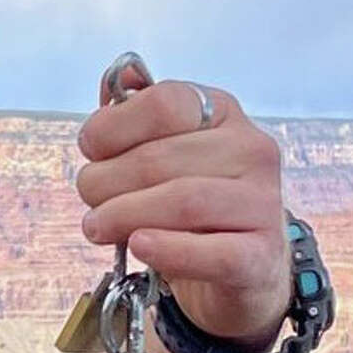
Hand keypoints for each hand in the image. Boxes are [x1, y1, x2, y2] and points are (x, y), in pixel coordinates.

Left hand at [74, 61, 289, 348]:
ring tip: (97, 227)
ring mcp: (262, 203)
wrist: (238, 271)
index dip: (113, 127)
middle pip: (160, 159)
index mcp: (224, 114)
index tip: (90, 150)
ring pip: (182, 201)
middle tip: (90, 202)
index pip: (164, 103)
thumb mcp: (164, 156)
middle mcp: (251, 150)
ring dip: (123, 216)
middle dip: (106, 182)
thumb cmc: (190, 208)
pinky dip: (167, 249)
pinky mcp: (259, 255)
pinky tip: (140, 246)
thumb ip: (137, 120)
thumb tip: (117, 81)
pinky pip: (210, 252)